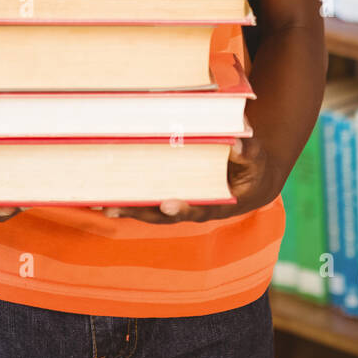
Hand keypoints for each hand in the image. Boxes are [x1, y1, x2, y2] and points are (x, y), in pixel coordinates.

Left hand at [96, 131, 281, 224]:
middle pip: (164, 216)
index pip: (198, 211)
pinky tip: (106, 195)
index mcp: (218, 204)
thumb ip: (248, 152)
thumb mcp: (256, 161)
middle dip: (140, 212)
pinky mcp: (172, 197)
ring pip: (152, 211)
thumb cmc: (254, 169)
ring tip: (101, 206)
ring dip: (128, 209)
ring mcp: (182, 204)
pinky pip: (150, 200)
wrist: (251, 181)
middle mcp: (196, 209)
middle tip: (114, 208)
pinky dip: (130, 199)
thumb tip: (237, 141)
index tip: (167, 205)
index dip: (182, 209)